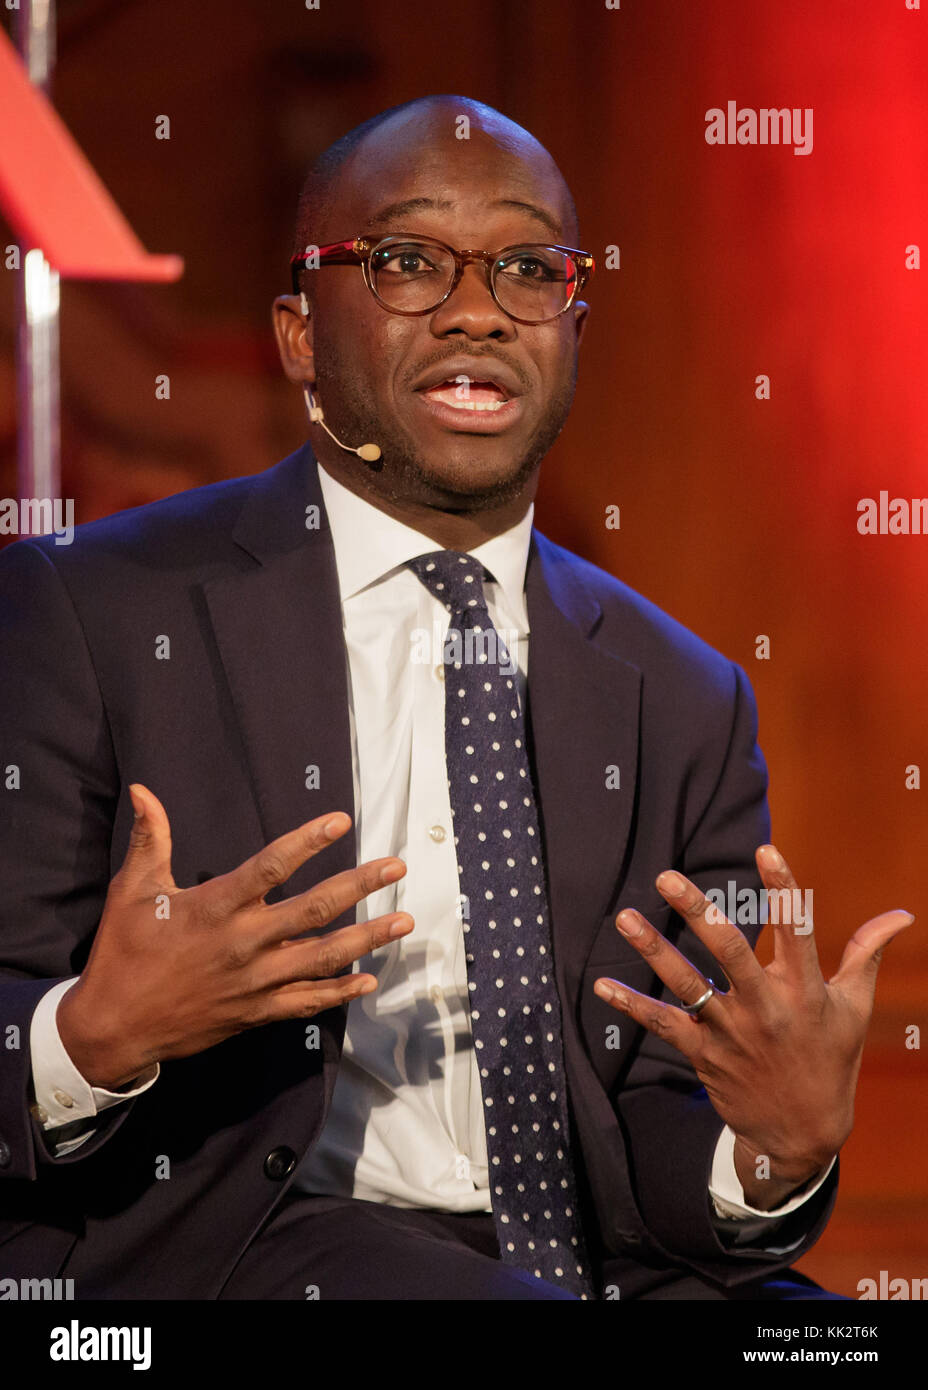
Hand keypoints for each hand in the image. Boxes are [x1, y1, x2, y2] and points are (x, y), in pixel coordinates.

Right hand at [56, 783, 411, 1087]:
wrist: (114, 1027)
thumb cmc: (123, 953)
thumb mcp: (132, 891)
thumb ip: (149, 838)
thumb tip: (143, 789)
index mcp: (215, 907)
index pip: (272, 867)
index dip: (308, 841)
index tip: (341, 822)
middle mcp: (243, 943)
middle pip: (314, 910)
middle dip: (360, 886)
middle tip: (396, 867)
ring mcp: (254, 982)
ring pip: (322, 958)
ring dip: (367, 939)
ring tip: (405, 922)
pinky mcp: (256, 1013)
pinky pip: (307, 1002)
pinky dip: (339, 993)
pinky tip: (368, 980)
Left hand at [593, 845, 913, 1208]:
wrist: (801, 1136)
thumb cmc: (831, 1060)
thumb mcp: (854, 1008)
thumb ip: (866, 954)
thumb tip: (901, 914)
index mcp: (806, 990)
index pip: (797, 930)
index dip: (783, 889)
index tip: (766, 850)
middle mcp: (766, 1008)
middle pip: (730, 953)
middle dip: (697, 913)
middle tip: (666, 878)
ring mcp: (731, 1032)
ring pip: (687, 986)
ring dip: (653, 952)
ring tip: (625, 919)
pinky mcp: (704, 1055)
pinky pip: (662, 1025)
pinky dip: (630, 1005)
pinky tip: (601, 983)